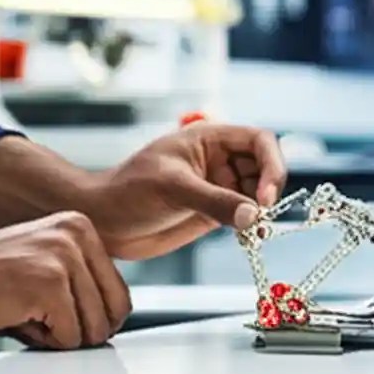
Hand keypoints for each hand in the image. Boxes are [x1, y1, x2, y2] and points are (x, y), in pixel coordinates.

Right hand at [0, 212, 131, 349]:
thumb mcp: (44, 262)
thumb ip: (81, 283)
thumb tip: (113, 323)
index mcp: (80, 227)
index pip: (118, 291)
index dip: (96, 319)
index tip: (68, 320)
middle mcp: (77, 235)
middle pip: (114, 311)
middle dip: (83, 331)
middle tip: (47, 325)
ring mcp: (64, 258)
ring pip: (95, 328)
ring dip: (62, 337)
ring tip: (28, 316)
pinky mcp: (49, 284)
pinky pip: (70, 338)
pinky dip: (46, 343)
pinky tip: (18, 320)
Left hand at [87, 123, 286, 259]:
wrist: (101, 221)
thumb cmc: (127, 191)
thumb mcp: (173, 188)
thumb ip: (215, 201)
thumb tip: (253, 215)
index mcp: (210, 139)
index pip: (259, 141)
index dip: (271, 164)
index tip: (266, 194)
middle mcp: (219, 160)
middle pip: (264, 167)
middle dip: (269, 189)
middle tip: (263, 215)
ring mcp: (218, 186)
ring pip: (257, 193)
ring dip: (262, 210)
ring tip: (256, 228)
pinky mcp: (214, 212)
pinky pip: (244, 215)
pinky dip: (252, 225)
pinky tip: (248, 235)